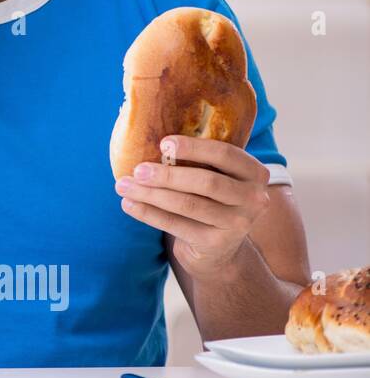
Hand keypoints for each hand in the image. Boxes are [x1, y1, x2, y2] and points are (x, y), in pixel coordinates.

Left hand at [115, 135, 273, 279]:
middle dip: (167, 175)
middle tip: (137, 170)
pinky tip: (128, 204)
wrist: (218, 248)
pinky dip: (149, 214)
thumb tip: (147, 129)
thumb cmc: (208, 198)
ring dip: (151, 194)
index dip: (194, 147)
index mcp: (254, 172)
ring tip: (123, 186)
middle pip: (206, 182)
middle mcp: (254, 198)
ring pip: (189, 204)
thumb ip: (198, 157)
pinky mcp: (217, 244)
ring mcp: (238, 224)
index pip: (225, 154)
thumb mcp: (214, 175)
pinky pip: (177, 225)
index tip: (163, 142)